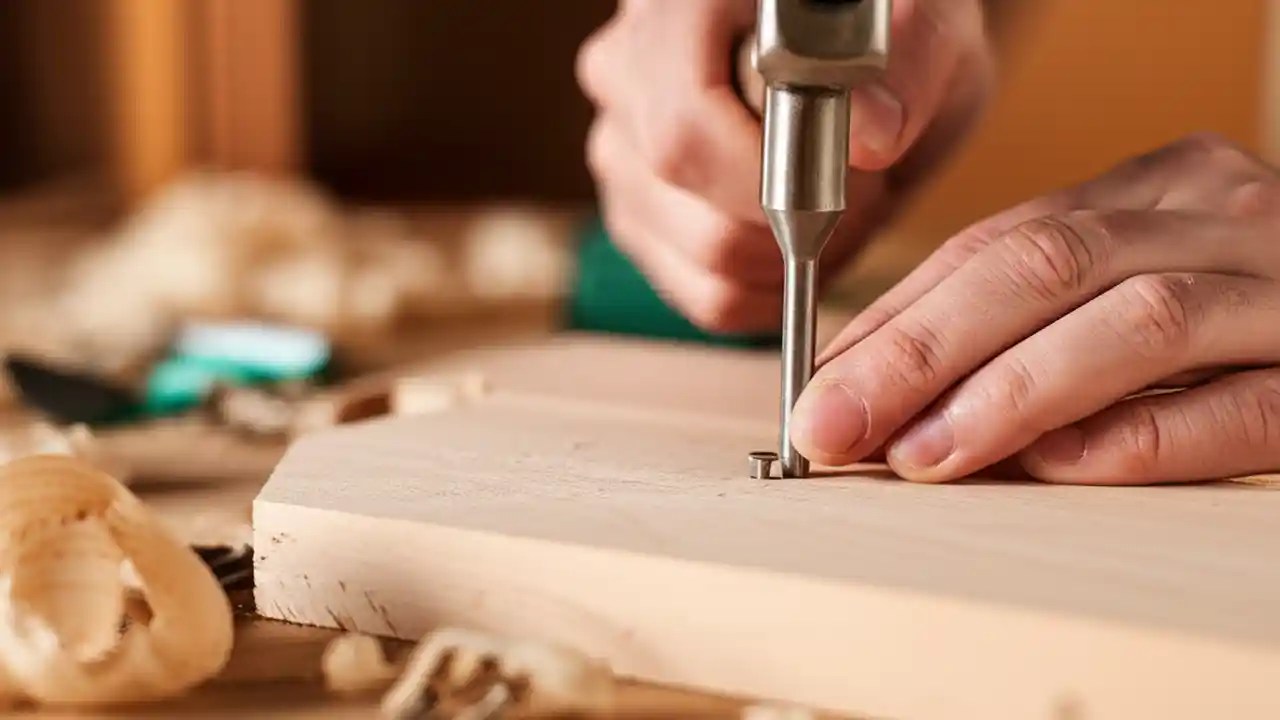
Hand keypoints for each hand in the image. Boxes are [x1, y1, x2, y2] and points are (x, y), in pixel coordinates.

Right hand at [576, 0, 993, 332]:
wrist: (857, 56)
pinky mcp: (635, 214)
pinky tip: (809, 239)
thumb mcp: (931, 20)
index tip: (854, 179)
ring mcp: (618, 146)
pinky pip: (705, 295)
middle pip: (685, 195)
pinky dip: (776, 290)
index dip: (771, 176)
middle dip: (798, 218)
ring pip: (700, 257)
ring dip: (796, 255)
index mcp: (679, 5)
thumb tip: (869, 134)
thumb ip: (912, 55)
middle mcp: (625, 69)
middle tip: (865, 188)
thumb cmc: (886, 32)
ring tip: (839, 204)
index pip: (685, 125)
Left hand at [791, 133, 1279, 484]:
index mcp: (1150, 191)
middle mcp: (1216, 216)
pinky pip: (1240, 403)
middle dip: (922, 352)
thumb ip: (1027, 320)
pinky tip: (1064, 466)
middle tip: (837, 424)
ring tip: (926, 453)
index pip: (995, 244)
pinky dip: (1144, 437)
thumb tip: (885, 392)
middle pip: (1045, 268)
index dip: (897, 320)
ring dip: (1013, 394)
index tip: (819, 387)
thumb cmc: (1240, 308)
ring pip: (1135, 321)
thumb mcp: (1128, 280)